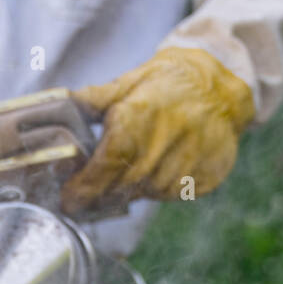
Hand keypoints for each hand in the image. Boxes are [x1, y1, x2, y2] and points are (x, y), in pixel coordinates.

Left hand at [61, 48, 254, 214]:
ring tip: (129, 171)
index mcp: (139, 117)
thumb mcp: (129, 83)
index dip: (83, 187)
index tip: (67, 200)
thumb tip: (58, 104)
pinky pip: (169, 194)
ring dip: (129, 189)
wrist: (223, 90)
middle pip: (121, 185)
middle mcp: (164, 143)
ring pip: (145, 193)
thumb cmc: (168, 84)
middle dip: (98, 195)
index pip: (106, 163)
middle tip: (81, 200)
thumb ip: (93, 100)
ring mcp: (187, 162)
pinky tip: (156, 168)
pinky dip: (155, 188)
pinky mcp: (204, 177)